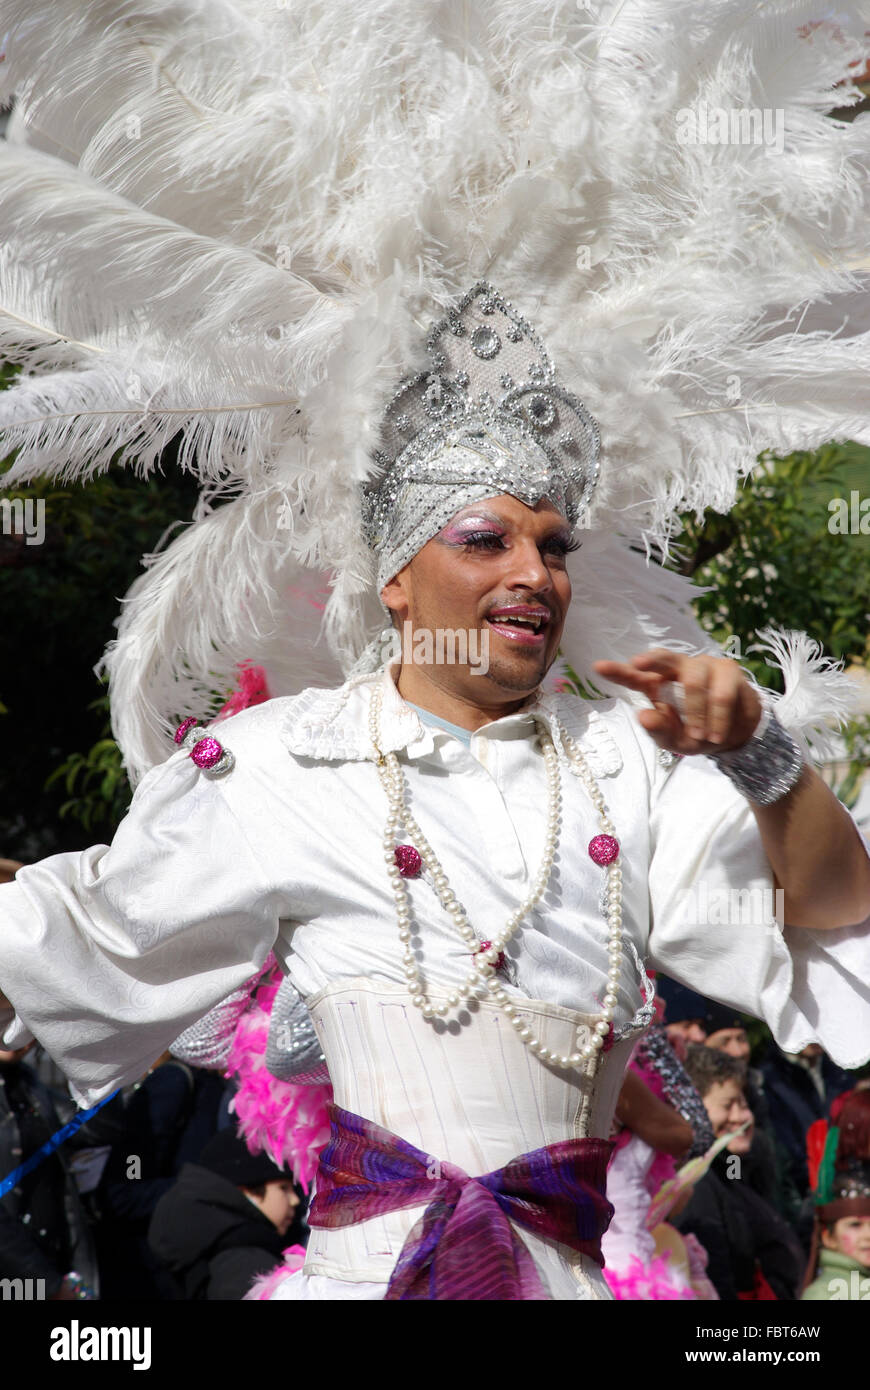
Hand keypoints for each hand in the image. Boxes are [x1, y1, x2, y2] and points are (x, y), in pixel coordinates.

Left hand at [593, 650, 762, 755]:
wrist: (734, 733)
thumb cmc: (696, 732)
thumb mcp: (674, 739)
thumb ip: (659, 729)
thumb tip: (643, 716)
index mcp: (656, 685)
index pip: (634, 677)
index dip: (617, 671)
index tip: (597, 667)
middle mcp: (676, 669)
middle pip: (663, 658)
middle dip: (650, 660)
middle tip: (638, 664)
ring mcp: (702, 666)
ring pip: (694, 682)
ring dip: (697, 713)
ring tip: (702, 737)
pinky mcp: (726, 670)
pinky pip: (720, 694)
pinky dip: (718, 718)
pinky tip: (716, 735)